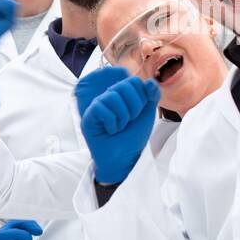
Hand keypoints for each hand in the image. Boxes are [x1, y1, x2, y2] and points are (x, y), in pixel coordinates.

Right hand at [76, 67, 160, 184]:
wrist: (124, 158)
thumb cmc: (133, 136)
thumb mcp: (147, 114)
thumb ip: (151, 96)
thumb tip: (151, 82)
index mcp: (123, 95)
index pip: (134, 81)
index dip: (142, 97)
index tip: (139, 112)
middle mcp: (109, 97)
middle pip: (124, 86)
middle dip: (134, 107)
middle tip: (129, 121)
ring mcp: (98, 106)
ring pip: (112, 97)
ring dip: (122, 117)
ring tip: (120, 127)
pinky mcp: (88, 116)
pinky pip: (101, 108)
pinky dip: (111, 123)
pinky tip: (110, 130)